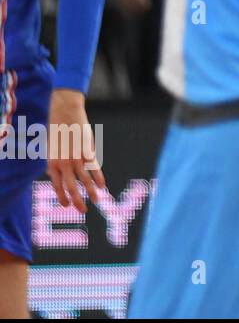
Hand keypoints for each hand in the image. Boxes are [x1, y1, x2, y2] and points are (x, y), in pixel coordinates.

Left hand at [45, 89, 104, 212]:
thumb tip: (61, 174)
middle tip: (82, 211)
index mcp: (52, 163)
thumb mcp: (52, 147)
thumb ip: (57, 161)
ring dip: (91, 192)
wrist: (65, 111)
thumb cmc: (57, 128)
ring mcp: (76, 158)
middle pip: (71, 187)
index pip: (57, 186)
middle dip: (77, 201)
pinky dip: (99, 177)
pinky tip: (103, 186)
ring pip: (84, 180)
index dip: (62, 197)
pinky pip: (94, 168)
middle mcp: (63, 163)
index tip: (67, 205)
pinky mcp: (87, 151)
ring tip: (96, 201)